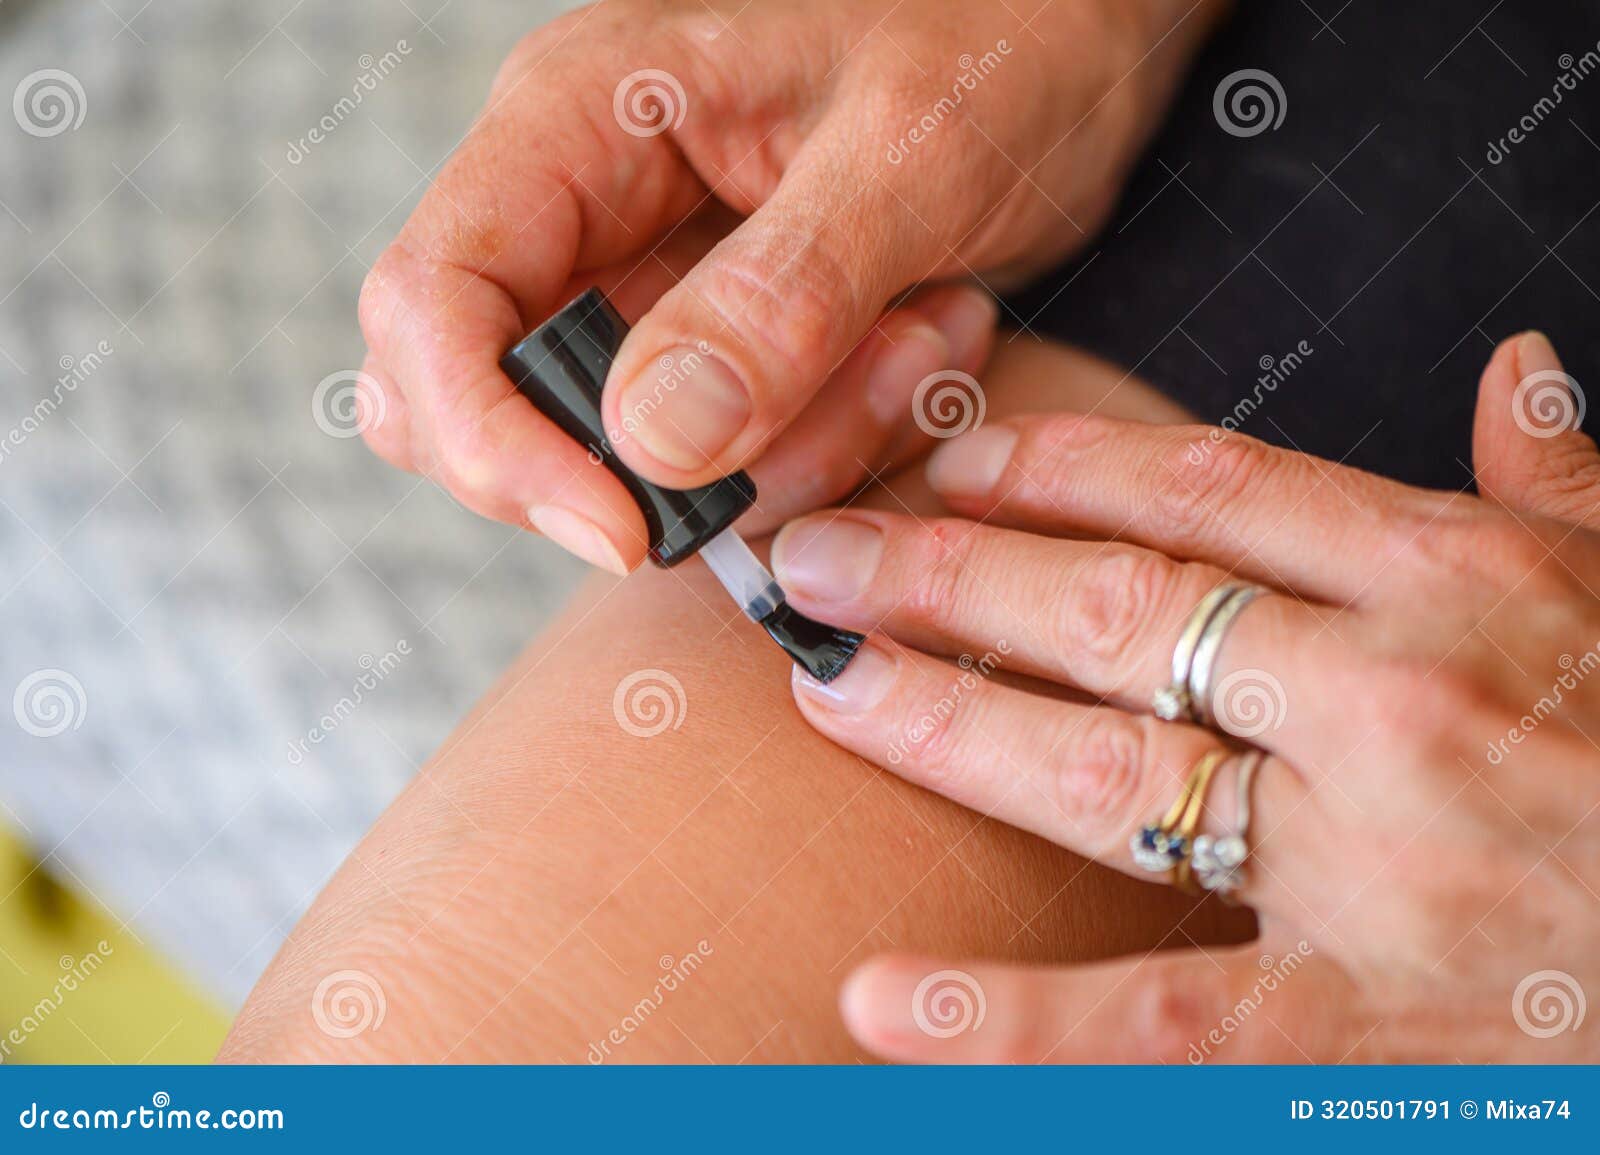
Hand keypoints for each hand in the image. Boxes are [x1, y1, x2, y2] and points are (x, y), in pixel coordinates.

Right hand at [355, 0, 1221, 570]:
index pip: (433, 303)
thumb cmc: (998, 39)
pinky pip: (724, 465)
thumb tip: (652, 443)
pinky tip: (919, 344)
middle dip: (669, 463)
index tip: (625, 535)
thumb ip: (785, 292)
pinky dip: (826, 446)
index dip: (494, 445)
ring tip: (924, 335)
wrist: (1071, 41)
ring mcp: (645, 288)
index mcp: (577, 119)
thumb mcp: (913, 153)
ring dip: (792, 450)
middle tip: (842, 392)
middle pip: (494, 409)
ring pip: (631, 463)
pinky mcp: (714, 349)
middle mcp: (583, 208)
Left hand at [772, 331, 1599, 1061]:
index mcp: (1465, 581)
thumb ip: (1568, 488)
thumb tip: (1516, 368)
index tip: (952, 456)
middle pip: (1121, 610)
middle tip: (817, 557)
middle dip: (949, 573)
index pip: (1215, 490)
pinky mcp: (1364, 1034)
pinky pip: (1154, 1025)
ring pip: (1105, 770)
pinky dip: (1007, 1023)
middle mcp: (1399, 701)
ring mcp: (1374, 864)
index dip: (1062, 465)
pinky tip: (880, 1005)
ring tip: (823, 688)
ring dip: (941, 720)